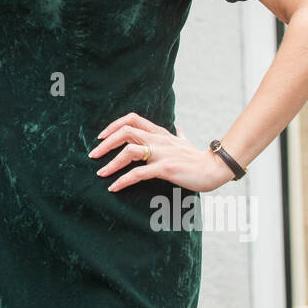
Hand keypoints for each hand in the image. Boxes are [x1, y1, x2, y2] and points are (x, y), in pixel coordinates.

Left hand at [88, 112, 236, 192]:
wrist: (214, 169)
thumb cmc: (198, 158)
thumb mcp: (185, 142)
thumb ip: (179, 135)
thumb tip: (179, 127)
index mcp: (160, 133)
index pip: (132, 119)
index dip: (114, 125)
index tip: (101, 136)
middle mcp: (158, 140)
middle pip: (125, 131)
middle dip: (105, 142)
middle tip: (93, 155)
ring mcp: (161, 153)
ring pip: (129, 151)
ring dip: (111, 162)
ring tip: (100, 173)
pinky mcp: (165, 169)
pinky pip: (139, 173)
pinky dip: (123, 180)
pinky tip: (114, 187)